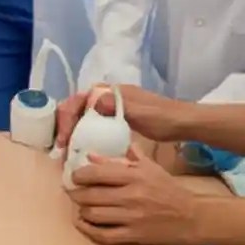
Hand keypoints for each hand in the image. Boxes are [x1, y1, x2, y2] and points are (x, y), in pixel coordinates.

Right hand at [55, 84, 195, 148]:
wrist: (181, 122)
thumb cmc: (161, 117)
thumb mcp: (138, 112)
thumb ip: (116, 106)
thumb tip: (94, 102)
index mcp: (108, 91)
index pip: (77, 100)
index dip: (66, 119)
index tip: (65, 140)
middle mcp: (105, 96)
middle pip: (76, 109)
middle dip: (66, 128)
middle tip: (62, 150)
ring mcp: (110, 108)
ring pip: (82, 118)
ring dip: (73, 134)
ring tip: (69, 154)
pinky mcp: (115, 119)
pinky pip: (93, 126)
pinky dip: (85, 137)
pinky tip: (83, 152)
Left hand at [66, 145, 202, 244]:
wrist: (191, 216)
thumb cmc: (168, 189)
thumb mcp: (149, 167)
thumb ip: (122, 158)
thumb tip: (94, 154)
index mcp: (135, 176)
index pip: (98, 173)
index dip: (80, 175)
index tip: (75, 175)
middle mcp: (131, 196)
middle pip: (91, 195)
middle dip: (76, 193)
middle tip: (72, 191)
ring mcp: (131, 217)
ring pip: (94, 214)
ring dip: (82, 210)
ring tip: (81, 206)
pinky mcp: (133, 235)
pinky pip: (103, 234)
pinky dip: (89, 229)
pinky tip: (83, 223)